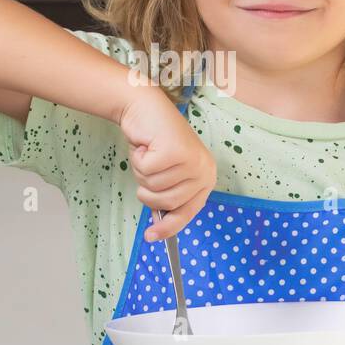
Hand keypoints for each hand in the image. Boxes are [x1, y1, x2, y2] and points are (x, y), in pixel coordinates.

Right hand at [118, 87, 215, 241]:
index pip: (187, 213)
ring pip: (155, 188)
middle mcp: (205, 170)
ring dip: (142, 173)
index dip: (168, 228)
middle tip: (147, 168)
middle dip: (148, 189)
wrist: (146, 108)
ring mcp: (192, 161)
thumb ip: (167, 197)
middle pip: (168, 203)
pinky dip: (138, 160)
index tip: (150, 237)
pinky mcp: (176, 151)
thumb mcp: (166, 175)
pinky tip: (146, 145)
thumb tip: (158, 230)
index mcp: (205, 179)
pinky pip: (146, 171)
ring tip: (149, 154)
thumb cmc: (154, 142)